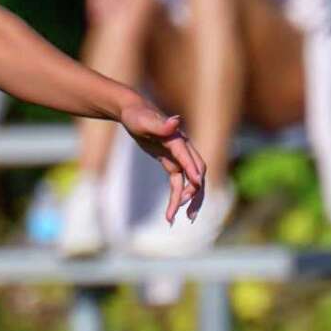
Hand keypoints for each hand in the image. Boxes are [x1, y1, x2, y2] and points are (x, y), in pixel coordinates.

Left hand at [119, 99, 207, 222]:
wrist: (134, 111)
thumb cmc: (137, 115)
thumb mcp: (144, 120)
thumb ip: (160, 124)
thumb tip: (176, 121)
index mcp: (177, 140)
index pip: (189, 158)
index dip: (192, 171)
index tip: (196, 185)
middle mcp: (183, 150)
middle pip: (197, 174)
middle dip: (195, 193)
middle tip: (188, 214)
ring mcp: (179, 157)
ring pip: (189, 183)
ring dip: (186, 201)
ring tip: (173, 219)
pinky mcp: (171, 162)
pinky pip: (178, 183)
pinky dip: (176, 197)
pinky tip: (170, 213)